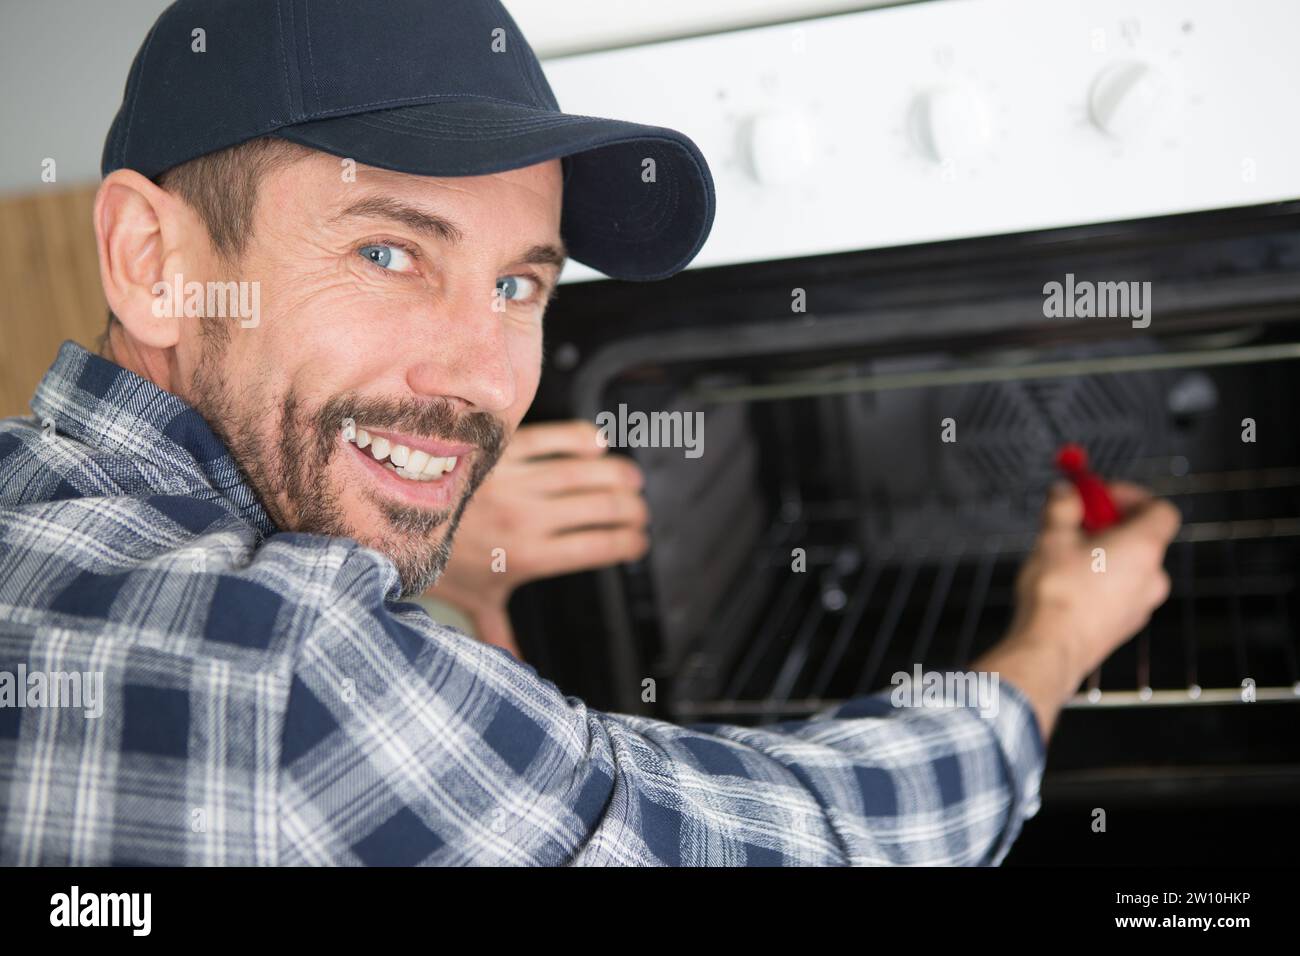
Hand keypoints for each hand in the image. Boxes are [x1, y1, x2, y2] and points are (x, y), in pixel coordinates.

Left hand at [430, 420, 649, 656]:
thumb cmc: (438, 562)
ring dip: (617, 474)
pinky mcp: (500, 452)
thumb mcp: (476, 603)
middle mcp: (525, 518)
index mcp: (528, 556)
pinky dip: (580, 439)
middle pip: (602, 507)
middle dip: (631, 508)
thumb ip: (504, 636)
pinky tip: (597, 444)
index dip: (629, 543)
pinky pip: (551, 439)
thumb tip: (522, 671)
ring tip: (631, 479)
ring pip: (584, 472)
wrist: (394, 525)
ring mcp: (513, 482)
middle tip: (639, 510)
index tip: (638, 541)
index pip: (599, 547)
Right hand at [975, 480, 1180, 740]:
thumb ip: (1063, 507)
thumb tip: (1064, 492)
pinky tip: (1069, 585)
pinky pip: (1120, 591)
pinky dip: (1101, 580)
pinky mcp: (1126, 625)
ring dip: (1104, 554)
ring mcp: (1142, 604)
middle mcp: (1152, 576)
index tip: (1099, 495)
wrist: (1050, 648)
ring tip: (1065, 556)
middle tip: (1076, 522)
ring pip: (1129, 566)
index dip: (1131, 497)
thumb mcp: (1052, 537)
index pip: (1159, 509)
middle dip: (1109, 525)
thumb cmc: (1057, 593)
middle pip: (1142, 537)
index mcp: (1144, 548)